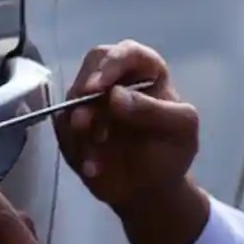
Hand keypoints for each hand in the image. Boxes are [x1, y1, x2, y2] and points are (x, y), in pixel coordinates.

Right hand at [55, 40, 199, 213]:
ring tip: (96, 153)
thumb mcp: (179, 130)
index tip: (98, 87)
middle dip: (84, 89)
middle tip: (84, 120)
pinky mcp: (74, 126)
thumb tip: (114, 95)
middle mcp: (116, 80)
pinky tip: (93, 169)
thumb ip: (153, 111)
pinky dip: (76, 148)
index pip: (128, 52)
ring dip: (80, 126)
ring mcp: (92, 102)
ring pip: (73, 98)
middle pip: (92, 65)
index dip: (111, 64)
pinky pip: (64, 129)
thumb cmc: (171, 152)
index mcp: (146, 72)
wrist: (150, 191)